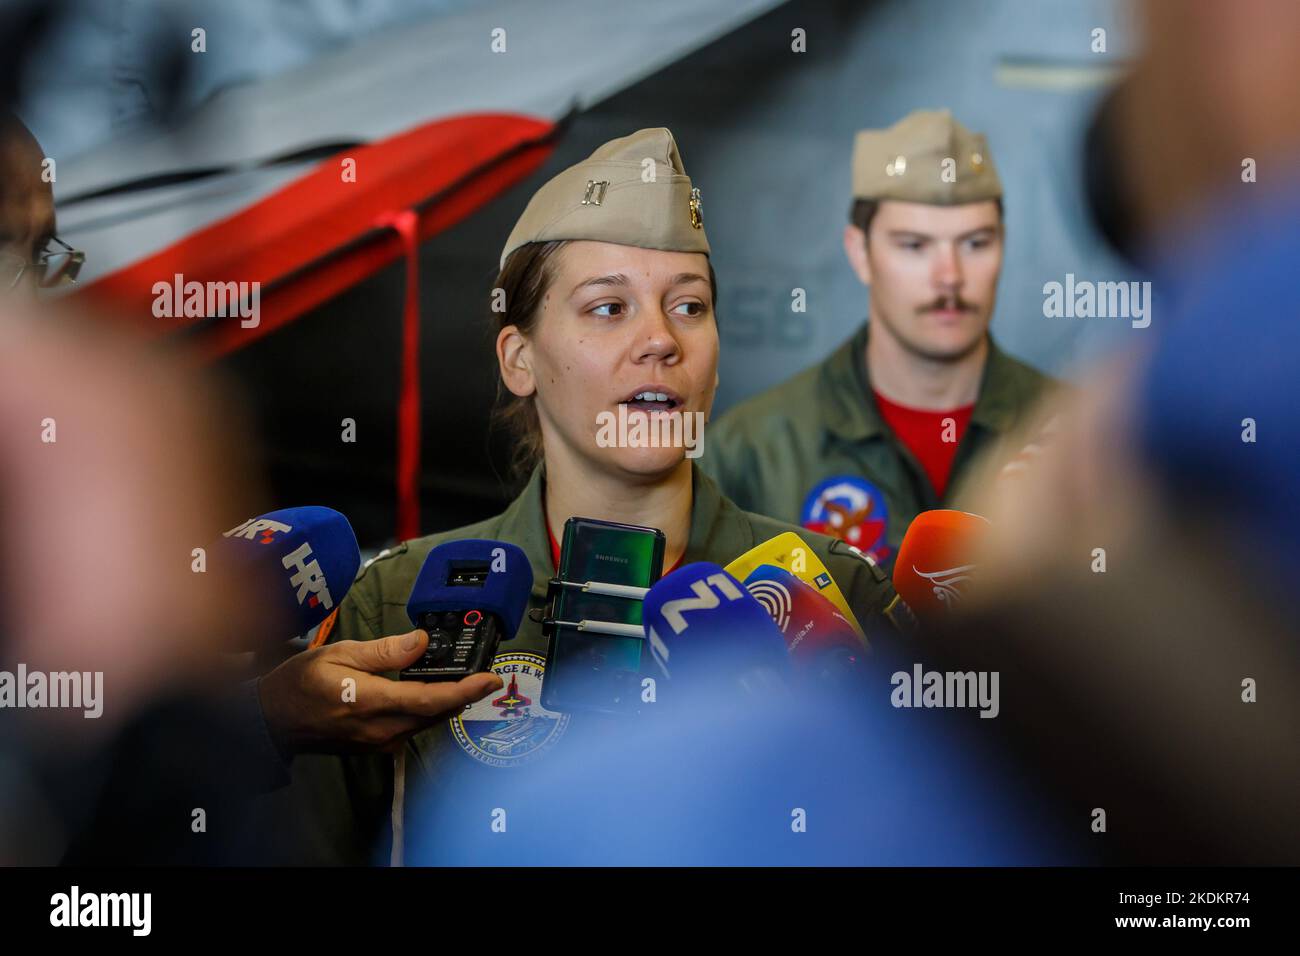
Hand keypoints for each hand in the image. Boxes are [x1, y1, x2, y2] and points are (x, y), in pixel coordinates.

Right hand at [257, 630, 502, 755]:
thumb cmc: (300, 683)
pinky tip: (436, 692)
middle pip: (437, 713)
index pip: (431, 700)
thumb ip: (384, 651)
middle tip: (486, 674)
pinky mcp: (376, 745)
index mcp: (372, 703)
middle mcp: (381, 730)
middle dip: (466, 695)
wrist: (272, 721)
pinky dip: (429, 709)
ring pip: (427, 721)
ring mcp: (379, 742)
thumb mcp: (340, 654)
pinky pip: (413, 726)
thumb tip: (421, 641)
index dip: (466, 691)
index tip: (491, 679)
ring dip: (449, 702)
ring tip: (467, 680)